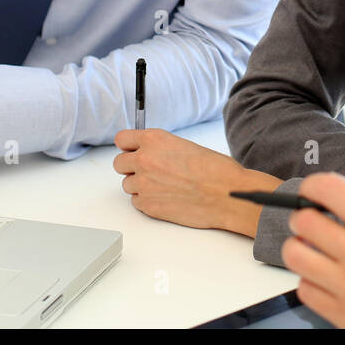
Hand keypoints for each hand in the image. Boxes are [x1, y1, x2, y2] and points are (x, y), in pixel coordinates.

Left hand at [112, 128, 279, 234]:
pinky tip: (166, 198)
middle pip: (119, 163)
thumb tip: (150, 154)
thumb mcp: (184, 146)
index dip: (128, 146)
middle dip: (131, 167)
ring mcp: (143, 184)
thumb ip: (161, 148)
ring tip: (163, 186)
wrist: (226, 194)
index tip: (131, 150)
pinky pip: (136, 202)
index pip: (122, 139)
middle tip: (148, 171)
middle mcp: (144, 160)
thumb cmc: (215, 170)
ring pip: (127, 184)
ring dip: (140, 185)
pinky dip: (148, 201)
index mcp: (154, 140)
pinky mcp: (147, 206)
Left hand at [281, 173, 344, 327]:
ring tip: (317, 248)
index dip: (314, 185)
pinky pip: (304, 290)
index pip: (329, 191)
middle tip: (314, 218)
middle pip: (303, 221)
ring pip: (294, 255)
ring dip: (302, 246)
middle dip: (305, 214)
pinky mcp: (342, 316)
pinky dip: (310, 279)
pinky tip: (326, 276)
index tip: (314, 190)